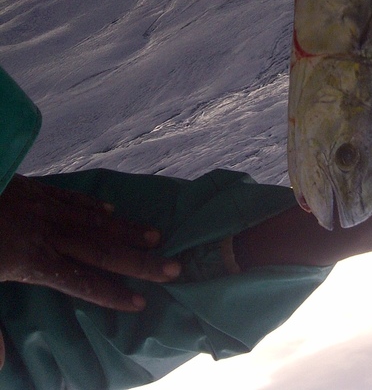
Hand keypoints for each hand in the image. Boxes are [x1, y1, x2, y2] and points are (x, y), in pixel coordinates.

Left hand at [0, 174, 181, 367]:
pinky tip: (111, 210)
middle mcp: (49, 234)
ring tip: (156, 237)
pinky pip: (73, 199)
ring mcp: (46, 209)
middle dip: (138, 261)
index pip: (80, 281)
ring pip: (95, 220)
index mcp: (33, 261)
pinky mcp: (37, 190)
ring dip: (127, 230)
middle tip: (172, 268)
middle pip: (101, 250)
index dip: (111, 294)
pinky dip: (94, 205)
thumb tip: (1, 364)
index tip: (141, 301)